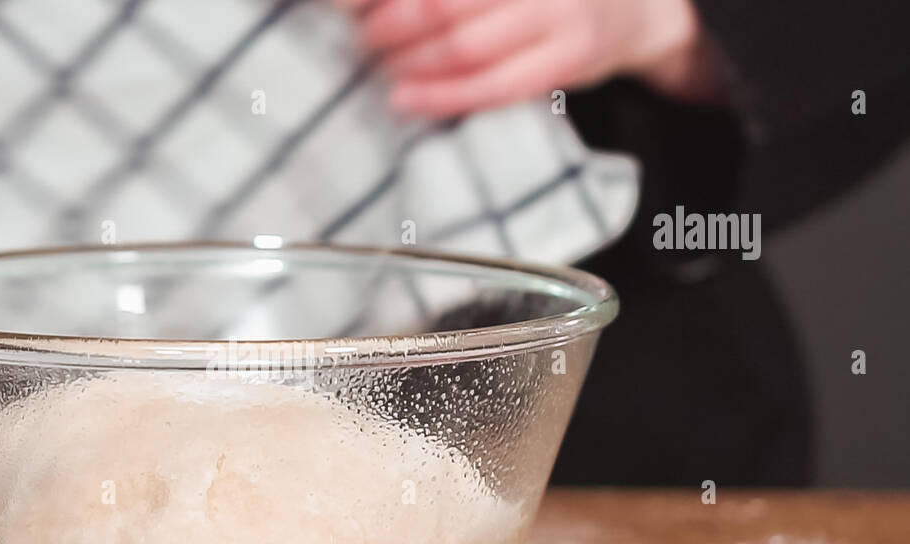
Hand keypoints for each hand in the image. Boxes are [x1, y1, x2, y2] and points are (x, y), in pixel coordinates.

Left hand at [335, 0, 723, 117]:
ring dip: (407, 62)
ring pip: (463, 44)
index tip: (346, 6)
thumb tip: (369, 7)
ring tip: (378, 67)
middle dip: (388, 23)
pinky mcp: (570, 58)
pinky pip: (492, 86)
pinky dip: (441, 95)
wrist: (632, 12)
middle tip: (359, 37)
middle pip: (442, 2)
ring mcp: (559, 11)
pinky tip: (405, 98)